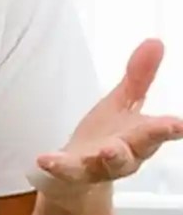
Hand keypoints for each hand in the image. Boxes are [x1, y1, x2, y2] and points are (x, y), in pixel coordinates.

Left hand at [35, 39, 182, 191]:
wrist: (77, 173)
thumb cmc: (106, 136)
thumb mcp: (123, 102)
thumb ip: (139, 76)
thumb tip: (155, 41)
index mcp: (139, 137)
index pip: (158, 131)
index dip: (170, 127)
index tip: (180, 124)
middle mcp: (124, 154)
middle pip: (139, 147)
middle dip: (151, 137)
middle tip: (164, 129)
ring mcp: (98, 165)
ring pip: (108, 164)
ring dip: (109, 157)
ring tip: (106, 150)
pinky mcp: (72, 171)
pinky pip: (66, 170)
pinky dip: (57, 166)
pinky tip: (45, 159)